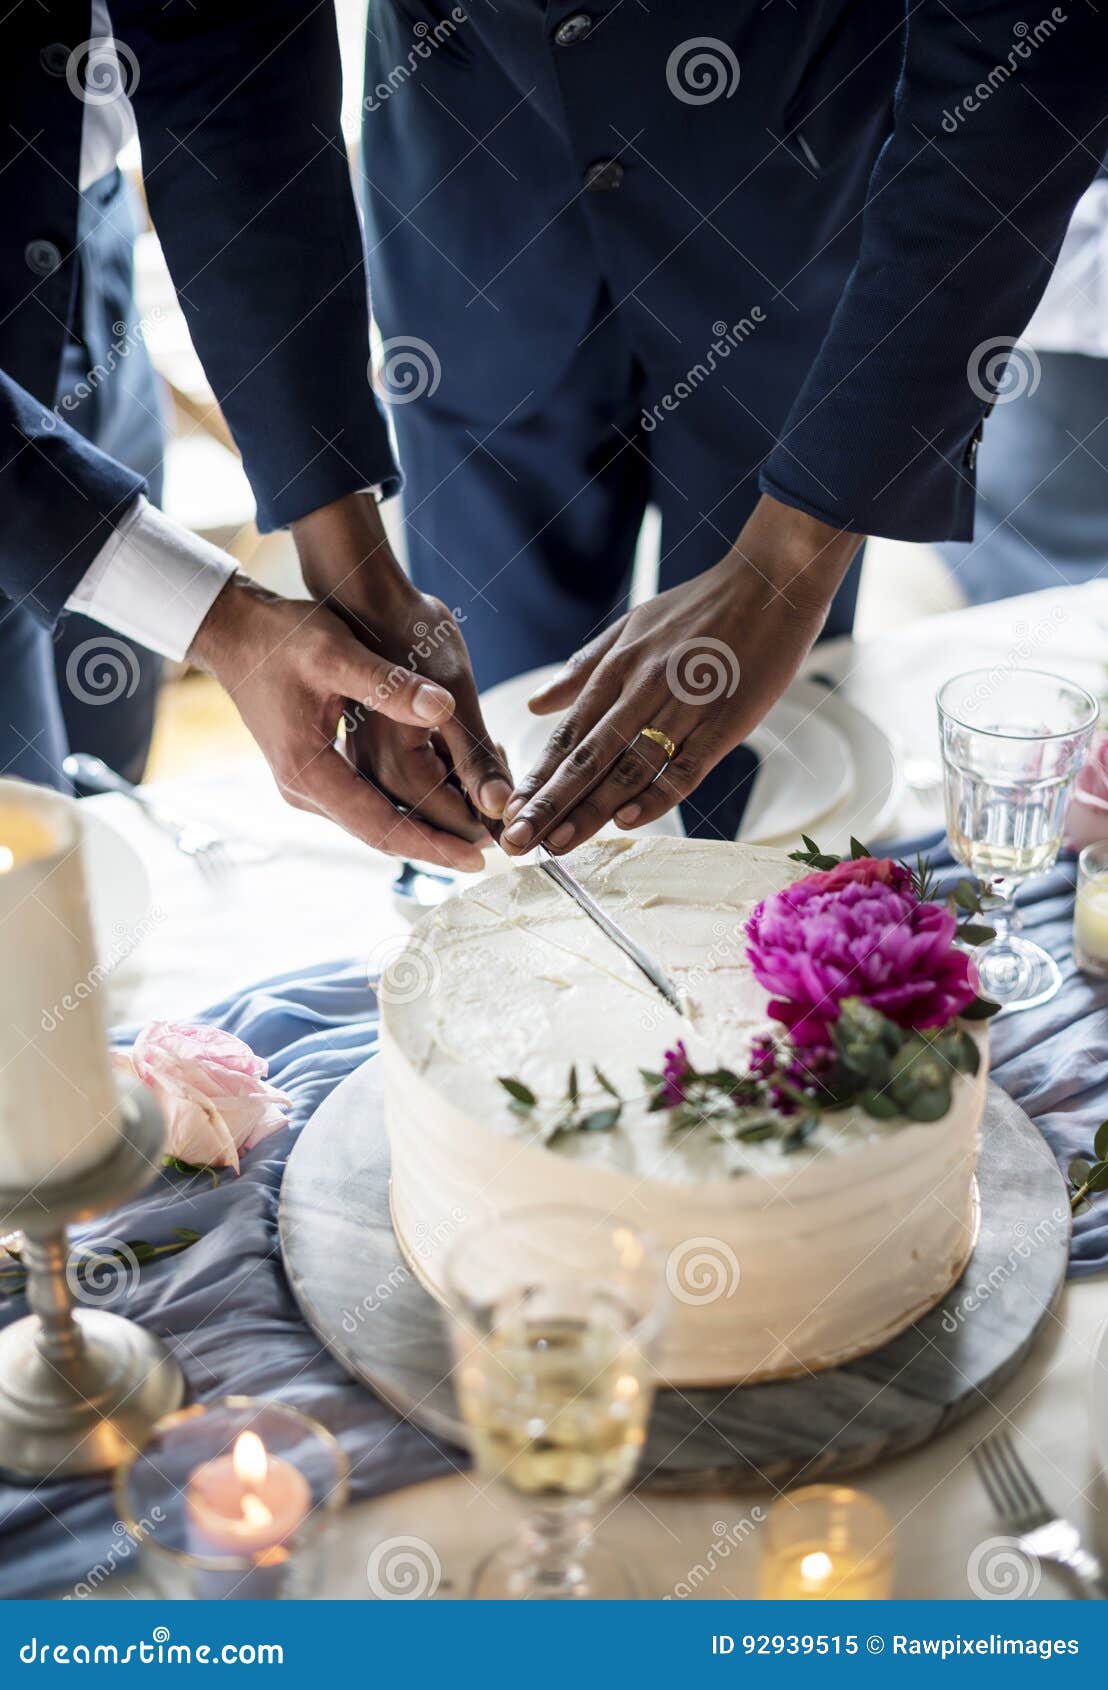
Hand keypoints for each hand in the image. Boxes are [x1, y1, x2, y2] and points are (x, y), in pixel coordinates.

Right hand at [190, 573, 488, 871]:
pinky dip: (400, 810)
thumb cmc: (280, 638)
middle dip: (432, 847)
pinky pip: (363, 804)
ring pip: (371, 823)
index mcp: (309, 772)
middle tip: (485, 855)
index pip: (380, 825)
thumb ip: (390, 684)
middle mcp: (304, 791)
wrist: (235, 631)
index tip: (475, 859)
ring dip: (419, 831)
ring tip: (471, 835)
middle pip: (378, 834)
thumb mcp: (337, 653)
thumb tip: (444, 709)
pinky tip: (436, 804)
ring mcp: (306, 786)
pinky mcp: (312, 773)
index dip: (431, 845)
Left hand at [499, 495, 862, 854]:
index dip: (538, 775)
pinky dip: (657, 794)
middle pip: (589, 755)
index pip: (569, 732)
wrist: (773, 582)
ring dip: (590, 809)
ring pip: (629, 766)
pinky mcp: (727, 720)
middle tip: (515, 842)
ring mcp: (686, 704)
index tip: (509, 811)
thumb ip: (584, 667)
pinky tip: (626, 820)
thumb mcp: (633, 624)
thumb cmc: (702, 605)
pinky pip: (687, 765)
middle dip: (549, 803)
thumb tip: (535, 703)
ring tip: (557, 845)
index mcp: (620, 667)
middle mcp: (645, 687)